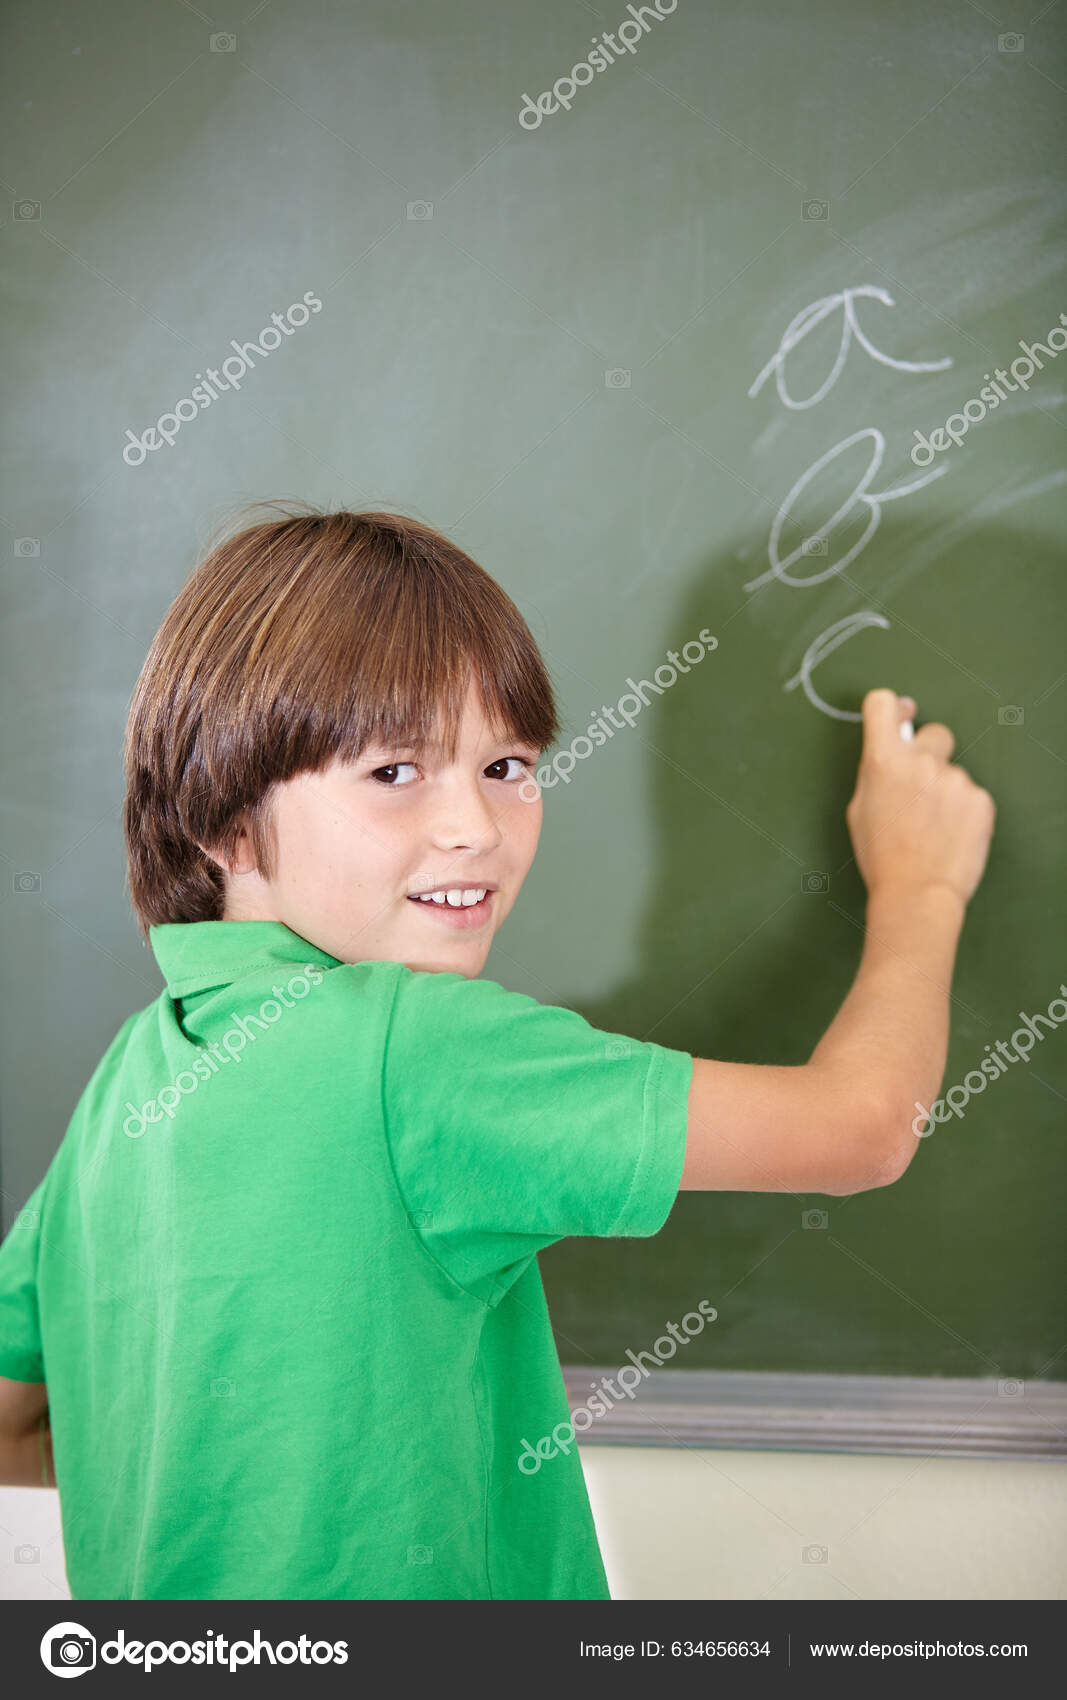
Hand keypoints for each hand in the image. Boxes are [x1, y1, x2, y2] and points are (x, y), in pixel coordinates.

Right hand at [846, 688, 994, 906]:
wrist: (917, 892)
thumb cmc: (880, 856)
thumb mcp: (859, 808)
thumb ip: (876, 771)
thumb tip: (889, 750)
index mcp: (883, 761)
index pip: (883, 703)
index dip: (891, 708)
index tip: (900, 715)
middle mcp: (922, 762)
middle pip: (934, 732)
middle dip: (928, 753)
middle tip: (920, 789)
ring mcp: (955, 779)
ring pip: (952, 772)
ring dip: (944, 790)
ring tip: (933, 827)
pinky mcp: (981, 799)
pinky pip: (971, 794)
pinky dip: (963, 810)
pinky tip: (950, 835)